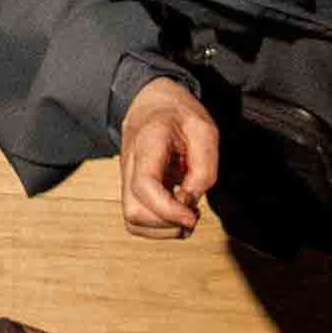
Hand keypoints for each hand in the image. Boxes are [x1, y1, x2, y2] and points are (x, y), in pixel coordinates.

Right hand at [114, 75, 220, 237]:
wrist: (152, 103)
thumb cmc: (180, 115)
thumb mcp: (205, 131)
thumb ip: (203, 168)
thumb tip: (189, 203)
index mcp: (148, 143)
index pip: (144, 186)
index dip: (168, 210)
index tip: (192, 215)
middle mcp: (130, 164)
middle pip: (134, 211)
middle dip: (168, 224)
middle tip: (193, 213)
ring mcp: (126, 179)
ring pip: (132, 221)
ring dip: (163, 229)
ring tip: (186, 215)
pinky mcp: (131, 189)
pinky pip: (137, 220)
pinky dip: (158, 227)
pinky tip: (176, 213)